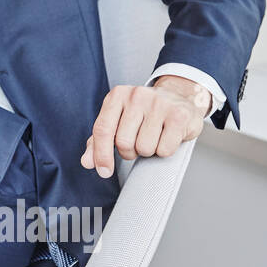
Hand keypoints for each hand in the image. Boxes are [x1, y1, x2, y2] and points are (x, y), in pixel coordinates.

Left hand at [80, 76, 211, 177]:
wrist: (179, 98)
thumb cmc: (144, 113)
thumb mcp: (118, 120)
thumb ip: (99, 141)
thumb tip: (87, 162)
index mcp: (117, 95)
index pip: (102, 130)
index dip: (101, 155)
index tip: (104, 171)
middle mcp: (137, 95)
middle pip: (123, 142)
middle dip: (129, 152)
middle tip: (137, 143)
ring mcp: (159, 103)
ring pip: (144, 148)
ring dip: (148, 151)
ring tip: (154, 137)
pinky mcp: (179, 115)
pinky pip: (164, 149)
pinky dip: (164, 150)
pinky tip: (167, 136)